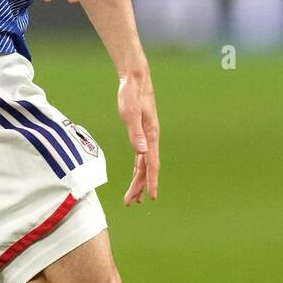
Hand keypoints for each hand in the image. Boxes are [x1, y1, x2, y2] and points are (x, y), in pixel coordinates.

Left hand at [118, 69, 159, 204]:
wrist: (135, 79)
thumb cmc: (131, 94)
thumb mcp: (130, 113)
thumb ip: (135, 132)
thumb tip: (142, 152)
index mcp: (151, 135)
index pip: (152, 164)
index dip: (151, 181)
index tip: (152, 197)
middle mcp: (151, 138)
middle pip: (147, 168)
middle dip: (140, 187)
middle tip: (131, 203)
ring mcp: (147, 136)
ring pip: (144, 164)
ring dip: (139, 181)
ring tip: (134, 197)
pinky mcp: (141, 132)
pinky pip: (141, 157)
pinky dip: (138, 168)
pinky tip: (136, 175)